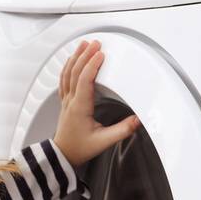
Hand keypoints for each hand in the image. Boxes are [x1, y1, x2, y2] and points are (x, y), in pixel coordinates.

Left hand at [53, 39, 139, 165]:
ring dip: (75, 57)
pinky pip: (64, 79)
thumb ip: (122, 130)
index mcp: (80, 108)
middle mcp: (71, 101)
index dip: (92, 65)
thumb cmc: (79, 148)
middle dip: (85, 55)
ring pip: (67, 74)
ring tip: (83, 44)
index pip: (84, 81)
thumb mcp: (104, 141)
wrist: (62, 155)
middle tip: (95, 43)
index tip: (100, 54)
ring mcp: (66, 100)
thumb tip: (138, 120)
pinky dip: (68, 66)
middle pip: (75, 72)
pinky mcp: (64, 102)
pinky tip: (72, 60)